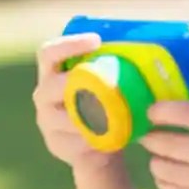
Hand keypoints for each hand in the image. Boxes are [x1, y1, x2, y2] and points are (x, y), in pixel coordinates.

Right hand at [32, 33, 123, 173]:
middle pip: (53, 85)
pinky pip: (76, 141)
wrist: (99, 148)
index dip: (69, 45)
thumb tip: (145, 48)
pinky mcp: (56, 145)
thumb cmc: (105, 106)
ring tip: (119, 116)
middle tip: (109, 85)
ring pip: (67, 117)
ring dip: (94, 117)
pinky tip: (113, 139)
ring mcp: (47, 122)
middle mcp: (44, 95)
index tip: (96, 40)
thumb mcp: (105, 84)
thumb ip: (111, 67)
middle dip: (81, 84)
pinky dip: (96, 140)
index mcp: (52, 73)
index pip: (48, 53)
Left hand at [139, 31, 188, 188]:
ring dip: (156, 160)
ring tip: (159, 153)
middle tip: (150, 133)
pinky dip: (166, 181)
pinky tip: (170, 172)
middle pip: (165, 143)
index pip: (180, 113)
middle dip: (151, 137)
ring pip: (164, 169)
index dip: (159, 111)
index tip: (153, 111)